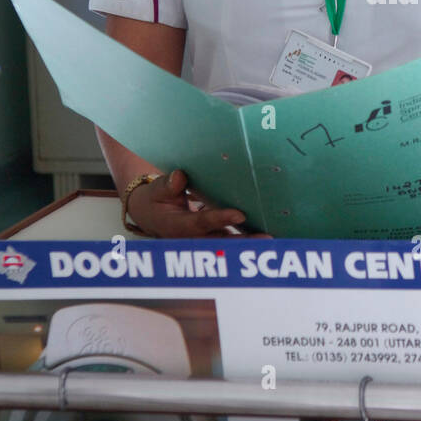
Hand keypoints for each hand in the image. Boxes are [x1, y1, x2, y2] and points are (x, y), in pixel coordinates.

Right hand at [126, 168, 265, 237]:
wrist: (149, 216)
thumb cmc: (155, 200)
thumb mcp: (157, 191)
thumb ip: (168, 185)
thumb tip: (179, 176)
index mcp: (178, 226)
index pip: (202, 222)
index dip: (220, 219)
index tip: (239, 214)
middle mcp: (193, 238)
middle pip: (221, 241)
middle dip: (244, 241)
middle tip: (266, 237)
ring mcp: (203, 241)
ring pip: (229, 244)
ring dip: (250, 243)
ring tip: (271, 239)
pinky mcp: (212, 239)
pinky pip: (231, 241)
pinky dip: (247, 239)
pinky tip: (265, 236)